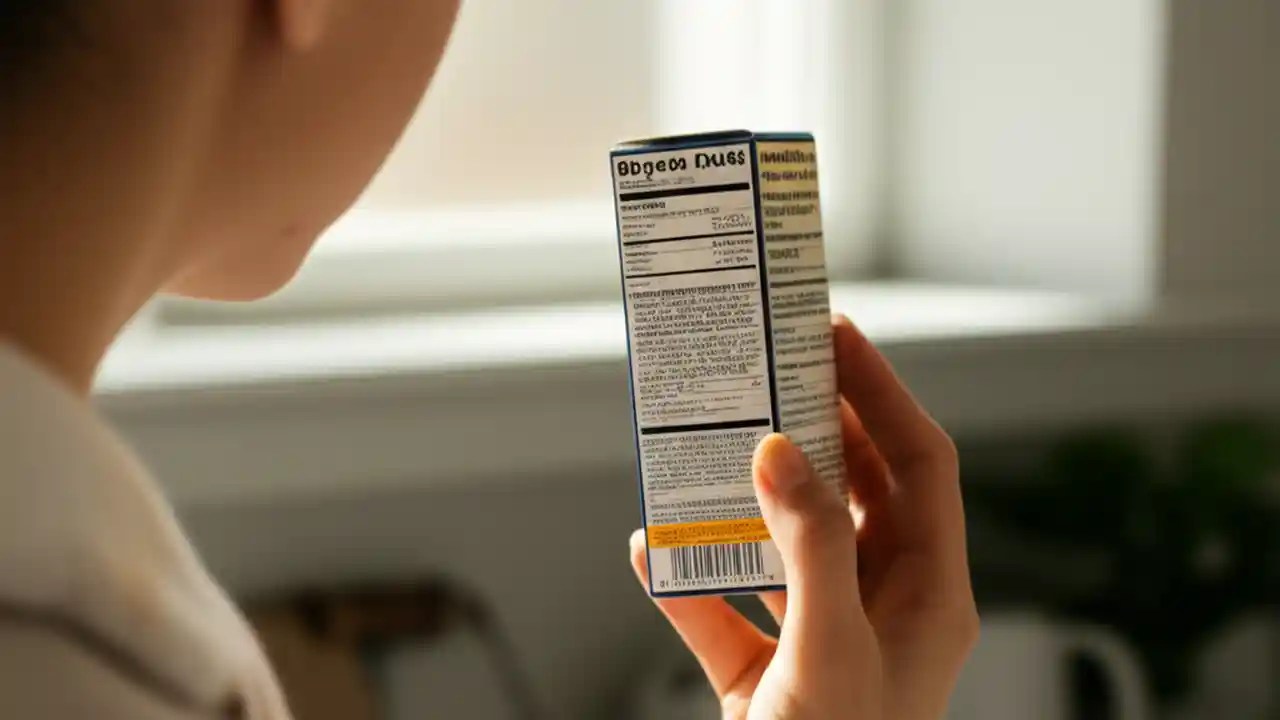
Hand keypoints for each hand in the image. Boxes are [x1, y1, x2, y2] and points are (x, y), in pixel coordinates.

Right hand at [629, 316, 977, 718]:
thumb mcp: (829, 652)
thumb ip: (810, 546)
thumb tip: (779, 451)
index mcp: (929, 596)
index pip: (919, 466)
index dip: (883, 394)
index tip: (834, 335)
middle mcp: (881, 608)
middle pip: (852, 491)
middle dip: (807, 430)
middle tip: (762, 372)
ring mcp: (819, 639)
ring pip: (782, 543)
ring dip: (739, 500)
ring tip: (701, 448)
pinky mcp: (764, 676)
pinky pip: (723, 607)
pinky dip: (687, 578)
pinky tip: (651, 549)